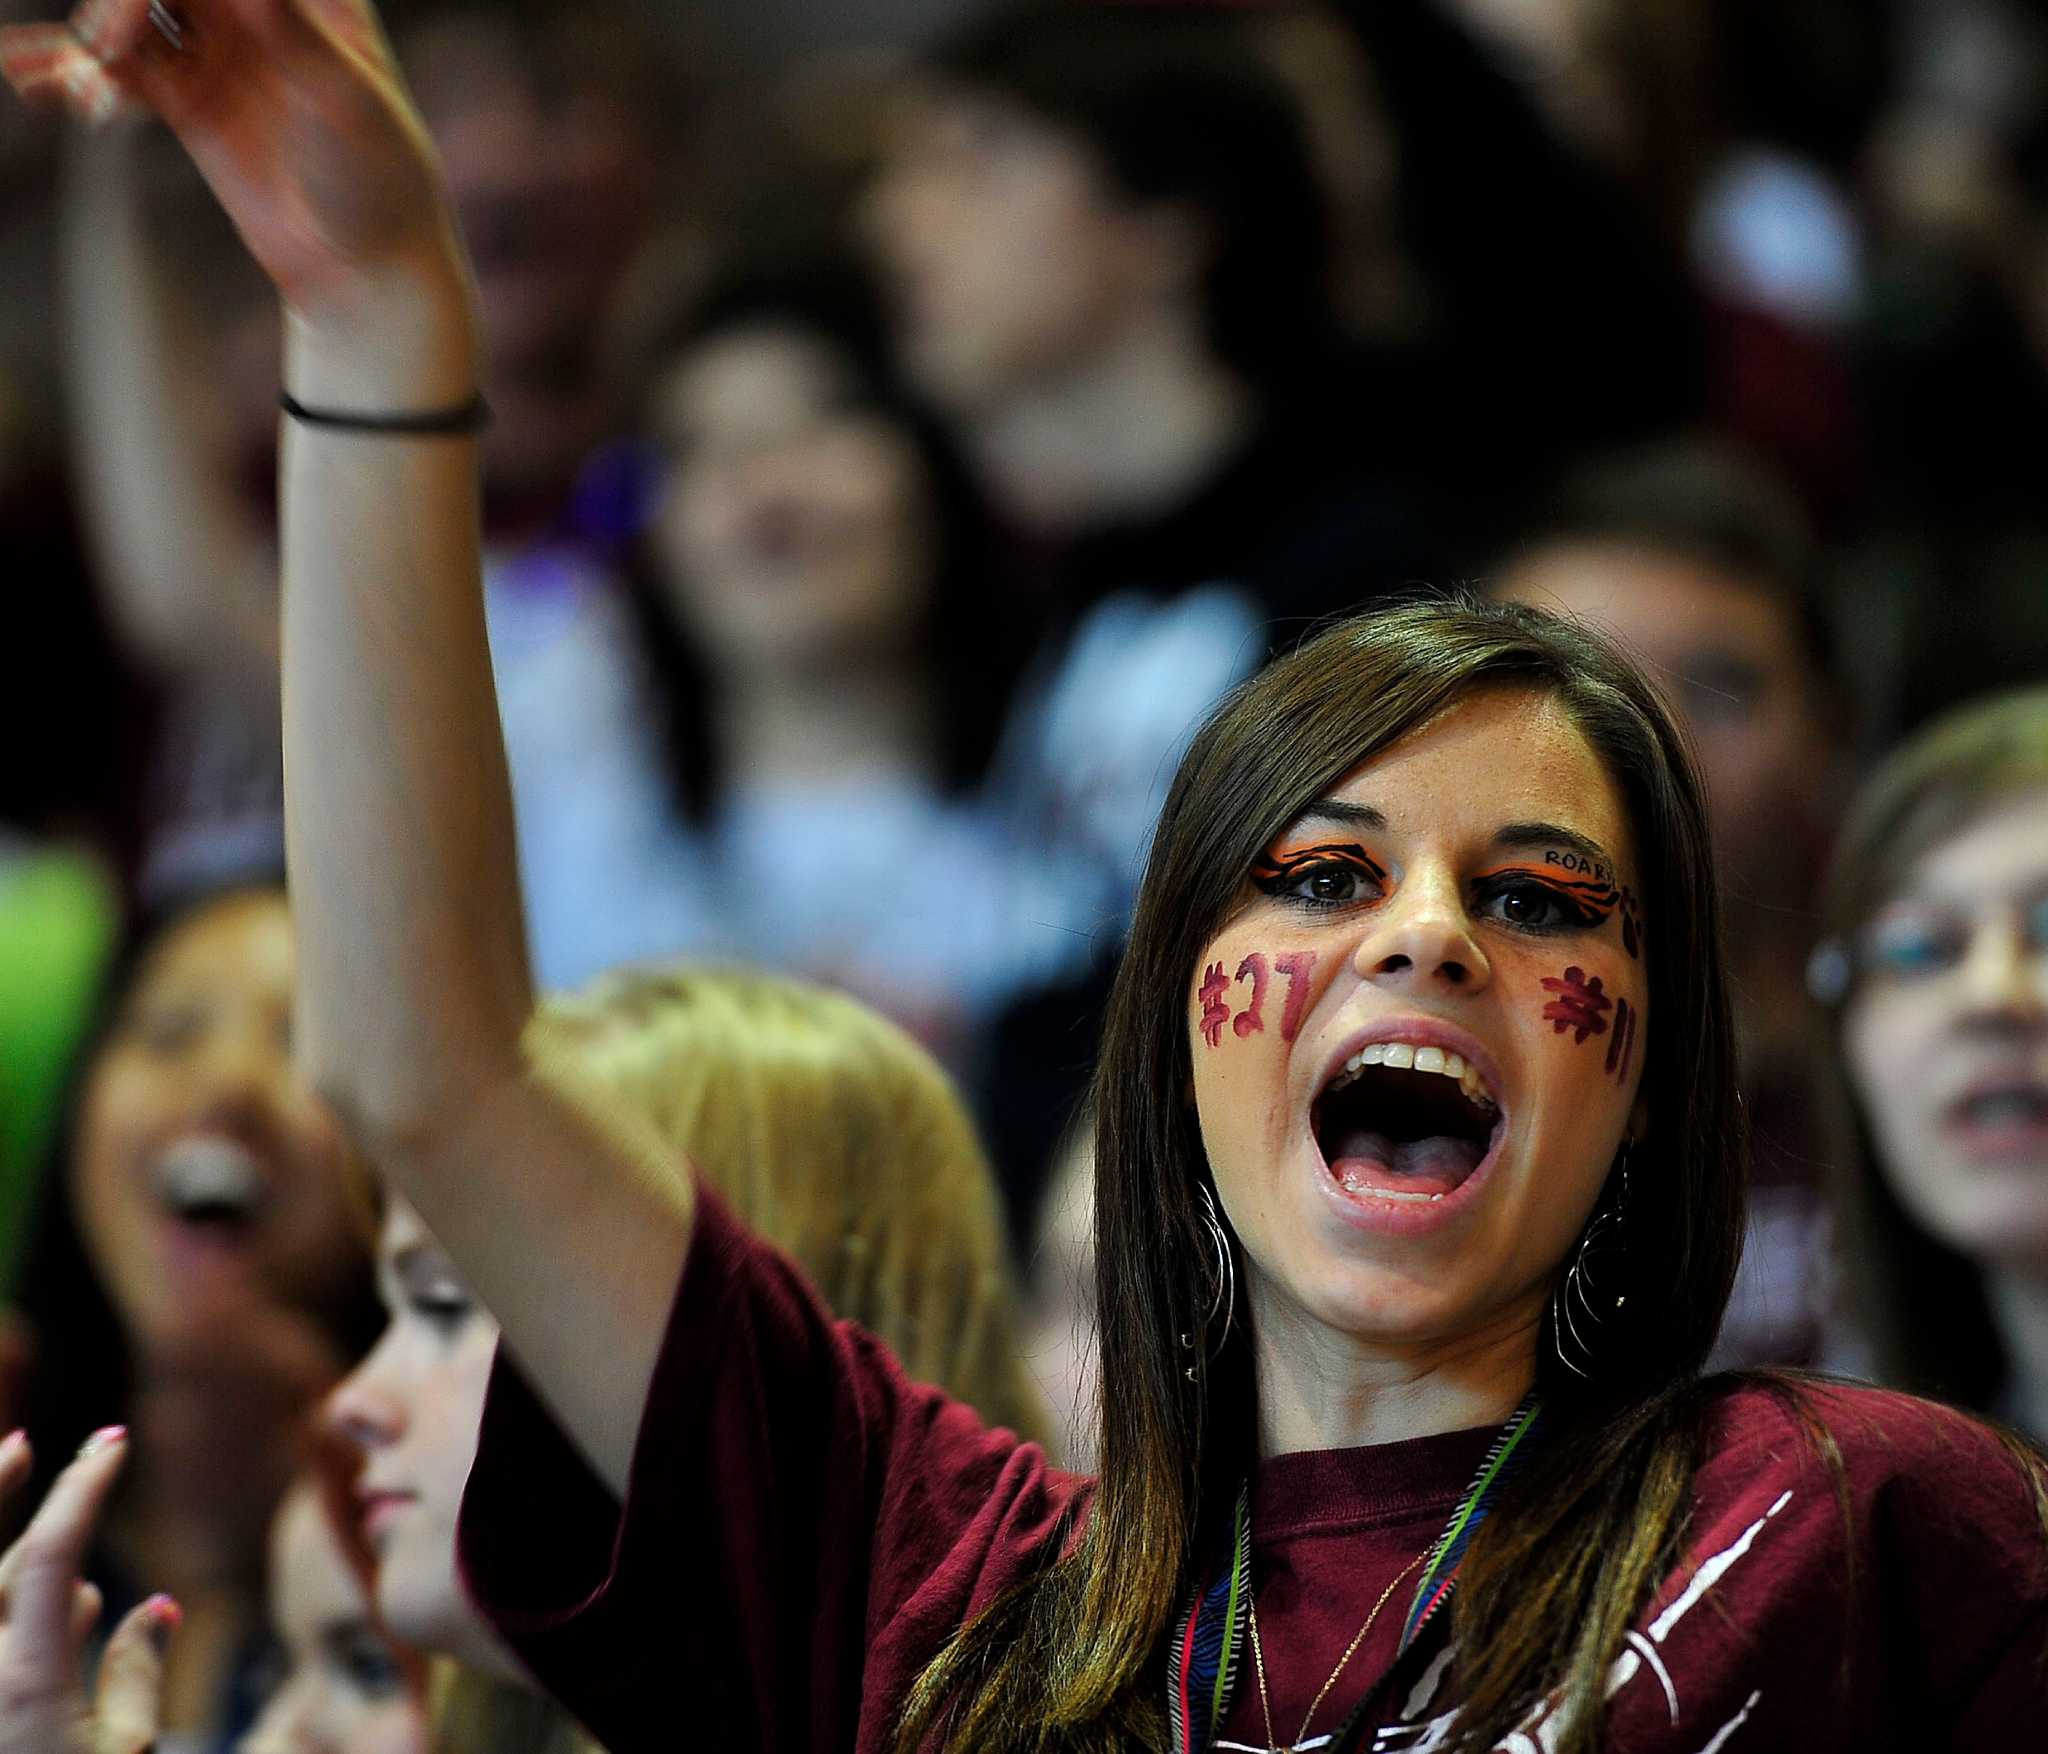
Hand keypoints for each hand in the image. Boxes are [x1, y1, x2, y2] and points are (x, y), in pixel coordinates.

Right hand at [0, 0, 459, 318]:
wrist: (366, 268)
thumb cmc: (378, 179)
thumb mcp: (344, 98)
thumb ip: (290, 30)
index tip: (149, 7)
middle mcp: (261, 12)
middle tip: (108, 42)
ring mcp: (220, 53)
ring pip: (138, 13)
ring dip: (97, 30)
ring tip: (85, 69)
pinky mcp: (189, 102)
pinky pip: (121, 70)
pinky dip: (79, 72)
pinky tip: (39, 81)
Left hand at [0, 1429, 176, 1753]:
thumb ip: (134, 1673)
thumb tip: (157, 1607)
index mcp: (21, 1682)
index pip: (51, 1553)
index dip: (83, 1486)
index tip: (112, 1440)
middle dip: (2, 1489)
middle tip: (27, 1443)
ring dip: (8, 1569)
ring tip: (66, 1577)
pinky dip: (5, 1615)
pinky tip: (60, 1621)